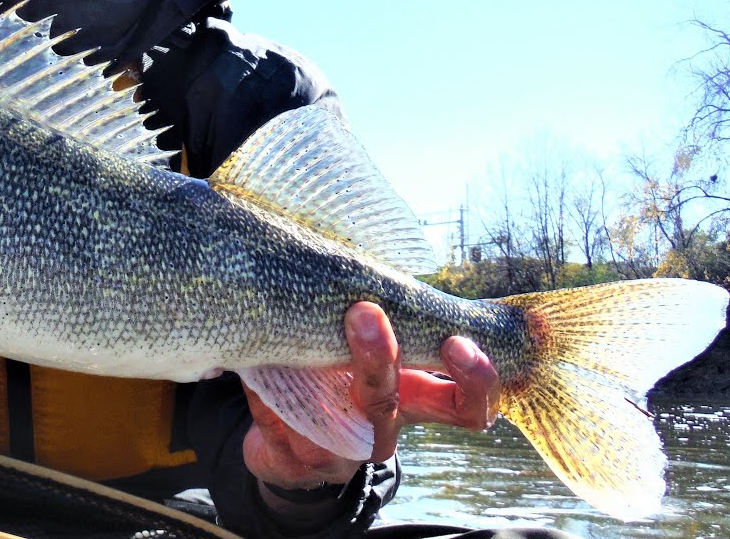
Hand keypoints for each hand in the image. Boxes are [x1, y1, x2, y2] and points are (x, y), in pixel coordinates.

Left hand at [241, 301, 500, 492]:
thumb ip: (388, 322)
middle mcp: (382, 431)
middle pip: (391, 406)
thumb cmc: (342, 382)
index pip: (468, 407)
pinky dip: (266, 396)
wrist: (290, 447)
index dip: (474, 381)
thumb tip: (375, 266)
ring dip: (314, 381)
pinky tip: (255, 368)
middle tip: (366, 312)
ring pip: (333, 425)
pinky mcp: (293, 463)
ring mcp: (338, 453)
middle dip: (381, 359)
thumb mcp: (374, 356)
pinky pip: (278, 424)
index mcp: (413, 402)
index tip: (458, 341)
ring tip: (301, 341)